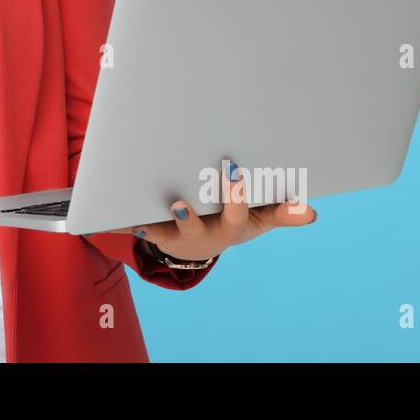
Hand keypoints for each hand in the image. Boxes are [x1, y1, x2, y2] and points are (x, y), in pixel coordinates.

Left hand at [104, 158, 317, 261]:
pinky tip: (108, 211)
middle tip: (186, 186)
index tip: (235, 173)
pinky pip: (137, 226)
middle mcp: (203, 233)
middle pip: (200, 223)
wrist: (197, 245)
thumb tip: (311, 211)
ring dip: (162, 216)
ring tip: (169, 202)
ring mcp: (177, 234)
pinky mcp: (155, 232)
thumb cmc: (230, 222)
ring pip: (169, 229)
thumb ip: (282, 213)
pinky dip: (123, 220)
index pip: (236, 213)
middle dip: (200, 206)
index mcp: (230, 227)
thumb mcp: (257, 219)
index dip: (236, 195)